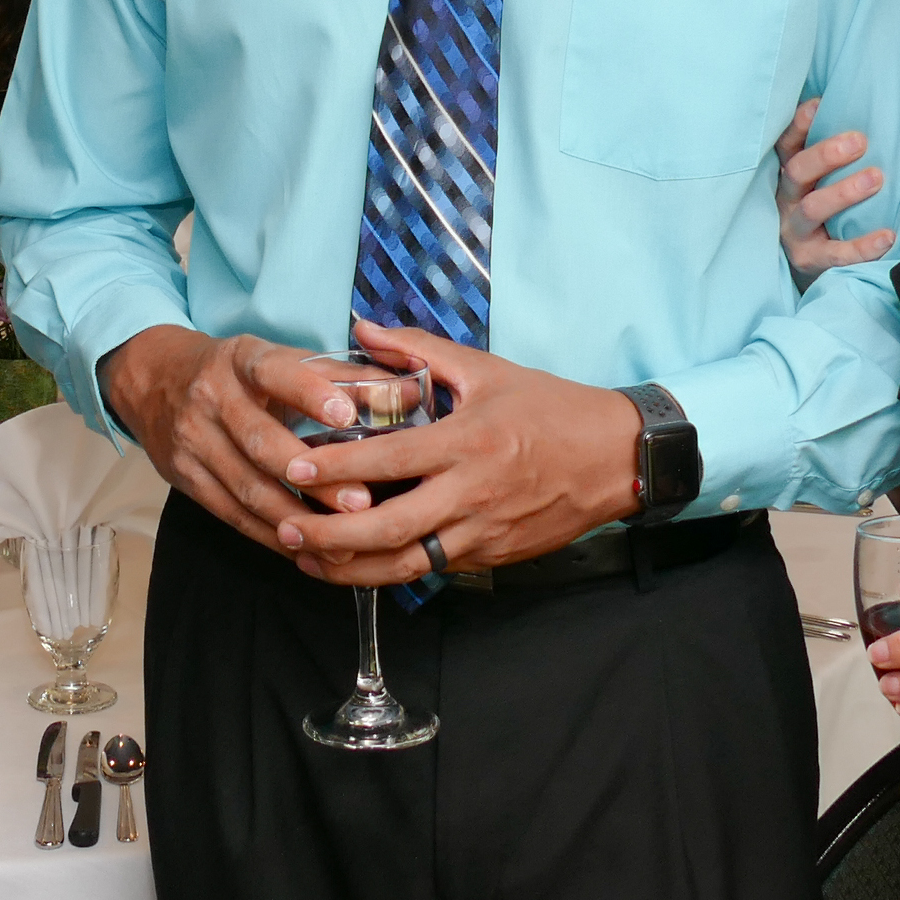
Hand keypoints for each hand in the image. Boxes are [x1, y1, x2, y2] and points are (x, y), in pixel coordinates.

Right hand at [99, 326, 357, 550]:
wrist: (154, 381)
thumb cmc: (236, 372)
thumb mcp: (274, 357)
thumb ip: (338, 376)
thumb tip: (408, 393)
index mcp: (241, 360)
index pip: (275, 373)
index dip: (309, 393)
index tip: (345, 415)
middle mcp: (212, 399)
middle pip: (262, 444)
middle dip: (313, 478)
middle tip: (360, 502)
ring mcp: (193, 441)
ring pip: (248, 489)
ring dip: (298, 520)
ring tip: (344, 541)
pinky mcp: (185, 478)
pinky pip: (233, 515)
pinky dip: (272, 537)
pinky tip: (308, 550)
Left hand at [270, 320, 642, 586]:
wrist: (615, 458)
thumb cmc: (551, 407)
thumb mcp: (485, 369)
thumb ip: (417, 350)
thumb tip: (362, 327)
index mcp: (467, 442)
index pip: (389, 462)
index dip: (337, 467)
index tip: (295, 465)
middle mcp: (471, 494)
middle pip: (388, 529)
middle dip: (329, 534)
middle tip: (284, 525)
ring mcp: (481, 533)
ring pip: (405, 564)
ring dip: (348, 568)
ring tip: (304, 557)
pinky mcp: (490, 557)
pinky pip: (429, 570)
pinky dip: (386, 572)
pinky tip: (352, 565)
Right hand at [775, 97, 890, 275]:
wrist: (815, 264)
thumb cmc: (828, 209)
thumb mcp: (822, 180)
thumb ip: (834, 155)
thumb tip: (870, 115)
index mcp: (789, 175)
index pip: (786, 145)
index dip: (799, 124)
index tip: (820, 104)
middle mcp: (785, 200)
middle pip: (797, 172)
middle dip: (826, 155)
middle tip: (860, 142)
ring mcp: (794, 232)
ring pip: (811, 208)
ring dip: (843, 192)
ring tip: (876, 178)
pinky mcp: (809, 260)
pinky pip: (835, 253)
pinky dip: (862, 245)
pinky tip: (887, 235)